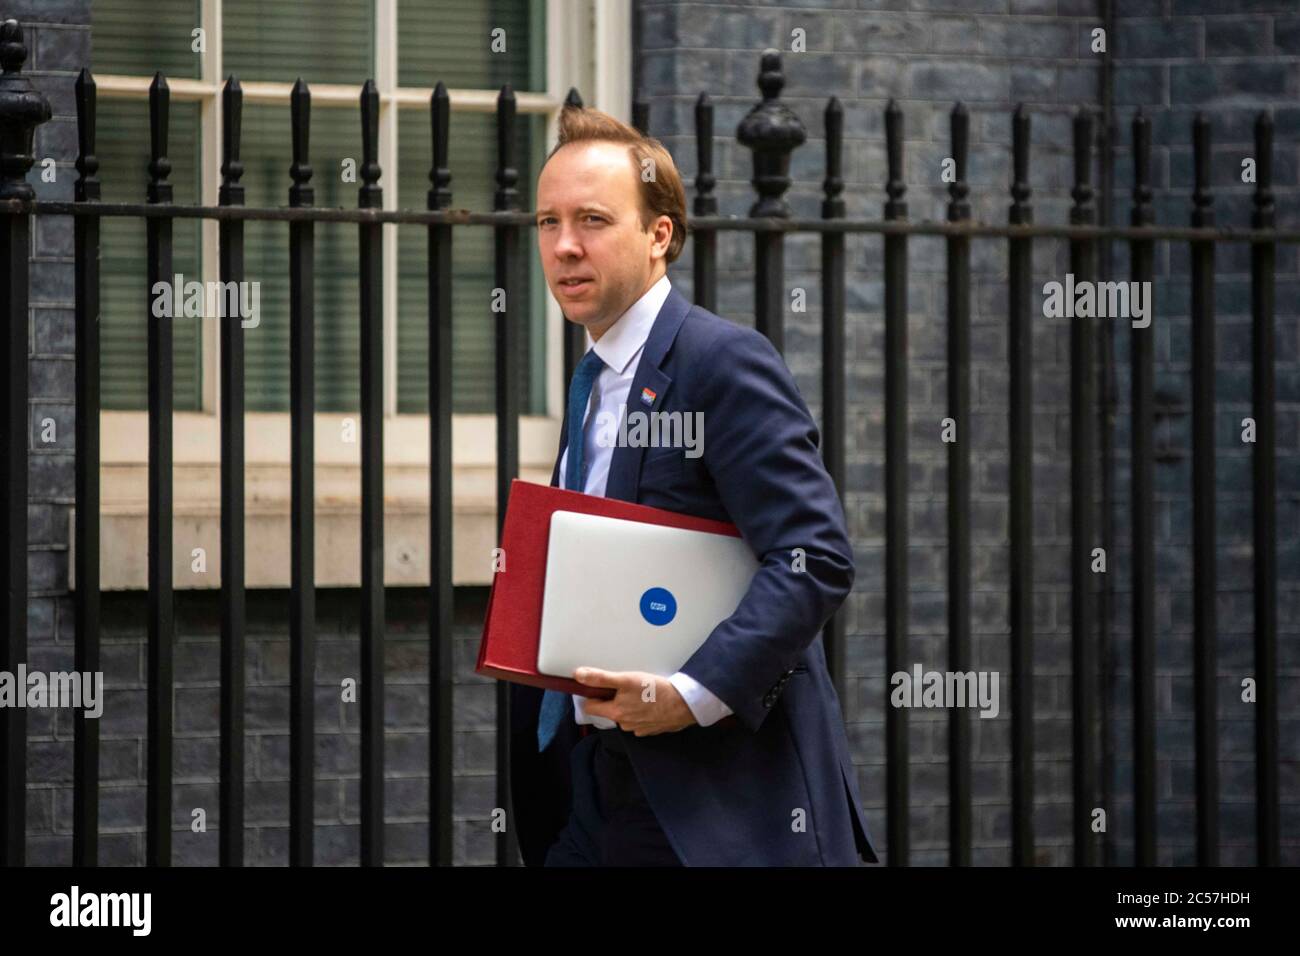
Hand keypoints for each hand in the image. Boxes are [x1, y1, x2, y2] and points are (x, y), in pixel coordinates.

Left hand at [573, 667, 696, 735]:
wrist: (684, 704)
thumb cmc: (655, 690)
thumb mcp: (626, 679)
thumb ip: (601, 679)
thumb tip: (578, 676)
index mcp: (615, 713)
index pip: (591, 707)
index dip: (592, 695)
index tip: (600, 686)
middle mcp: (624, 725)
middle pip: (609, 710)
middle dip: (614, 699)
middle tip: (627, 686)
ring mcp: (638, 729)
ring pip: (625, 715)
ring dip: (629, 705)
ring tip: (641, 693)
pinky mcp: (652, 730)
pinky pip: (640, 720)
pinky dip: (642, 712)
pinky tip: (650, 702)